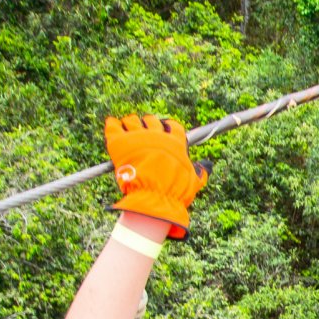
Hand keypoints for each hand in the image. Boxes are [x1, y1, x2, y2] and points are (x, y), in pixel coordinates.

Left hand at [104, 114, 209, 238]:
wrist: (154, 198)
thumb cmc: (175, 192)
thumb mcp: (193, 182)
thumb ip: (201, 172)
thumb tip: (206, 165)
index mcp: (175, 143)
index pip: (172, 126)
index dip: (168, 127)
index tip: (164, 131)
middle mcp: (157, 136)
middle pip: (151, 120)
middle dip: (148, 125)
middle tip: (144, 134)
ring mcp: (138, 137)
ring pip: (132, 120)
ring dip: (131, 124)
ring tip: (128, 131)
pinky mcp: (119, 142)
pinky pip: (113, 125)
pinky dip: (112, 125)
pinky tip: (113, 126)